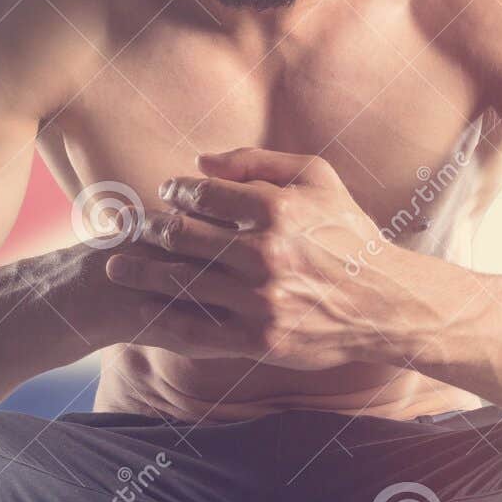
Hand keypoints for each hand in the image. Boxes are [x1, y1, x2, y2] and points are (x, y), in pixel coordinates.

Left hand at [104, 147, 431, 368]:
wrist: (384, 303)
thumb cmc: (349, 233)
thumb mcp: (317, 177)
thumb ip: (257, 160)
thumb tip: (198, 161)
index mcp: (277, 210)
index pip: (202, 194)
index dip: (175, 191)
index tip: (166, 193)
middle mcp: (265, 254)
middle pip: (182, 237)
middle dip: (147, 230)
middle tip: (127, 226)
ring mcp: (261, 300)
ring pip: (181, 283)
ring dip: (141, 273)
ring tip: (116, 267)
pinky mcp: (259, 340)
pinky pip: (197, 329)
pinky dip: (164, 318)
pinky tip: (144, 309)